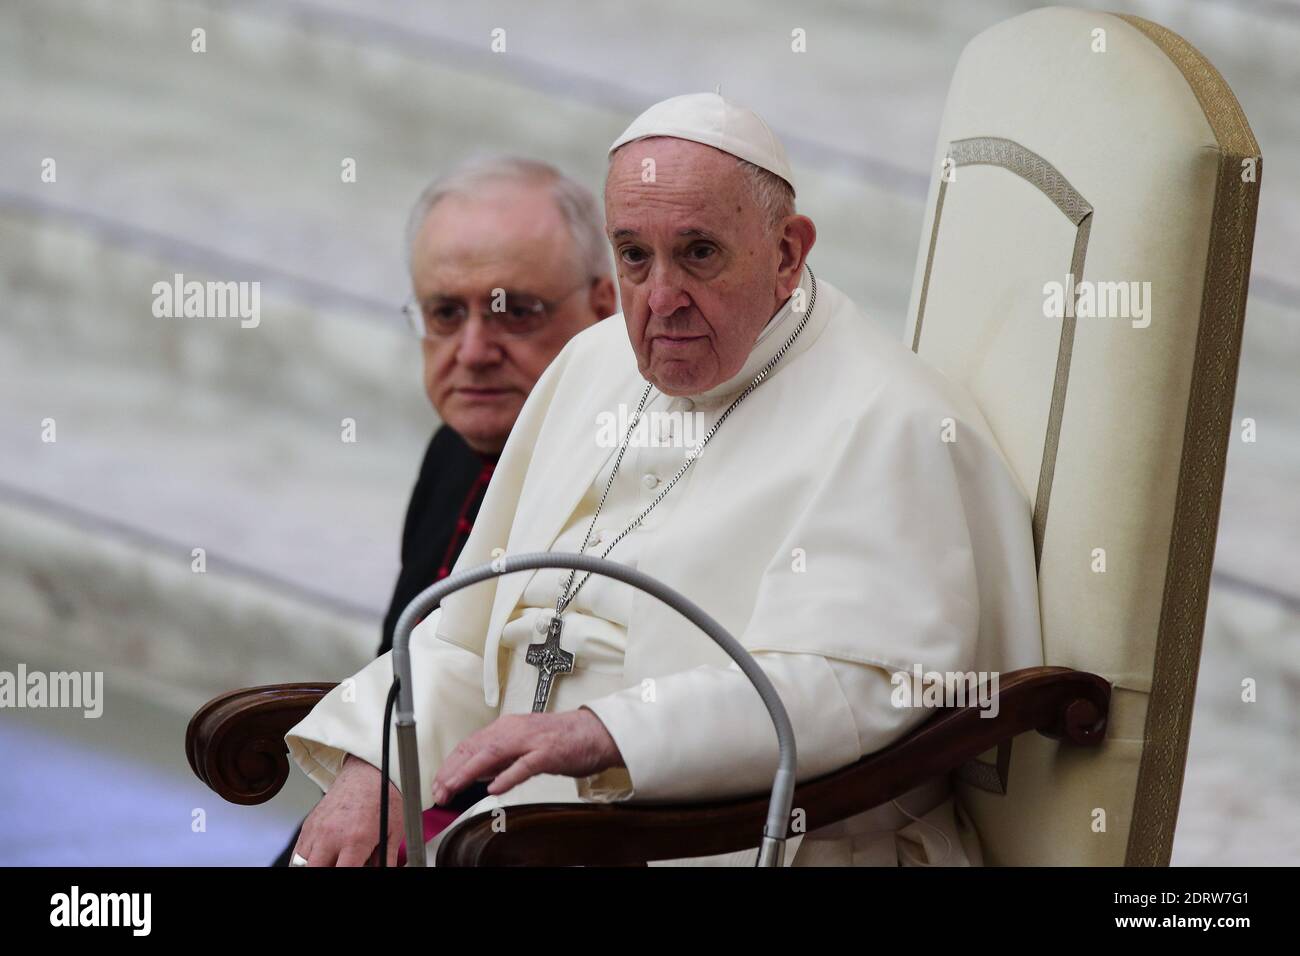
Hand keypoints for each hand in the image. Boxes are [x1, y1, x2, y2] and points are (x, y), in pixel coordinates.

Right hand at [293, 753, 403, 866]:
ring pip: (300, 864)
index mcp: (355, 840)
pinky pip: (297, 852)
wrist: (369, 771)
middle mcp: (331, 836)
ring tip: (331, 862)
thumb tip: (384, 870)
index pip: (342, 873)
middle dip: (328, 871)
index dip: (348, 876)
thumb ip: (385, 859)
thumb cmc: (383, 797)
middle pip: (316, 870)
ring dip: (314, 866)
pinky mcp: (308, 824)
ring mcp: (316, 830)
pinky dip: (305, 860)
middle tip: (341, 866)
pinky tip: (321, 858)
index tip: (353, 870)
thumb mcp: (393, 832)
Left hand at [431, 707, 623, 805]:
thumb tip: (476, 770)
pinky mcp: (548, 753)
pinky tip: (494, 787)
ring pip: (492, 754)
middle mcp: (515, 730)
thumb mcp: (524, 745)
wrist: (596, 732)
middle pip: (475, 748)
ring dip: (468, 772)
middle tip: (438, 790)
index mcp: (507, 727)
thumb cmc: (563, 739)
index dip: (450, 765)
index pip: (470, 745)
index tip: (438, 782)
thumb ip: (500, 756)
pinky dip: (507, 776)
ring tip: (454, 787)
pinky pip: (524, 765)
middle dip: (452, 771)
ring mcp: (531, 741)